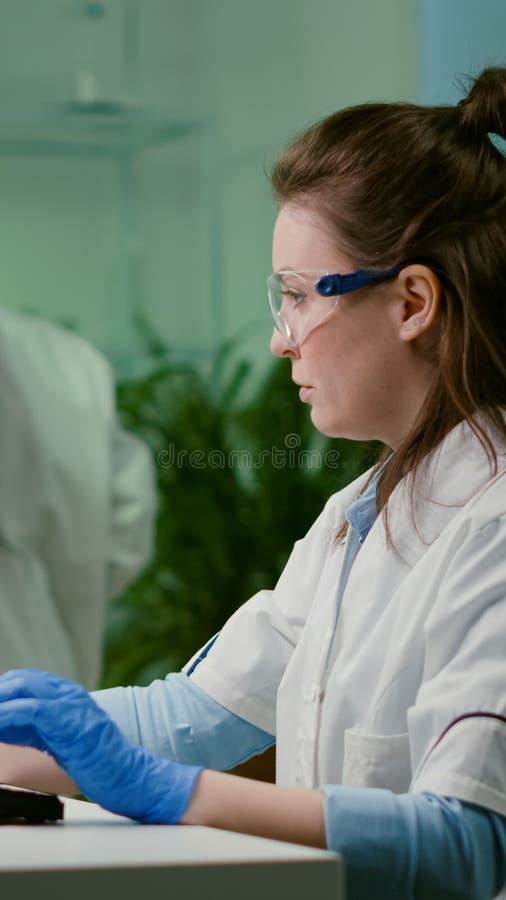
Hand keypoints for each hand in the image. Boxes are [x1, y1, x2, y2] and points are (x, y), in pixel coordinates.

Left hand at [0, 669, 202, 822]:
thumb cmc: (102, 765)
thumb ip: (35, 731)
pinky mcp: (71, 723)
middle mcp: (70, 694)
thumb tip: (5, 728)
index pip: (26, 681)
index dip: (3, 693)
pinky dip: (7, 716)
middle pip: (20, 680)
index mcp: (69, 696)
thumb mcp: (63, 742)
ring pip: (22, 689)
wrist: (133, 777)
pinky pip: (30, 711)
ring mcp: (72, 706)